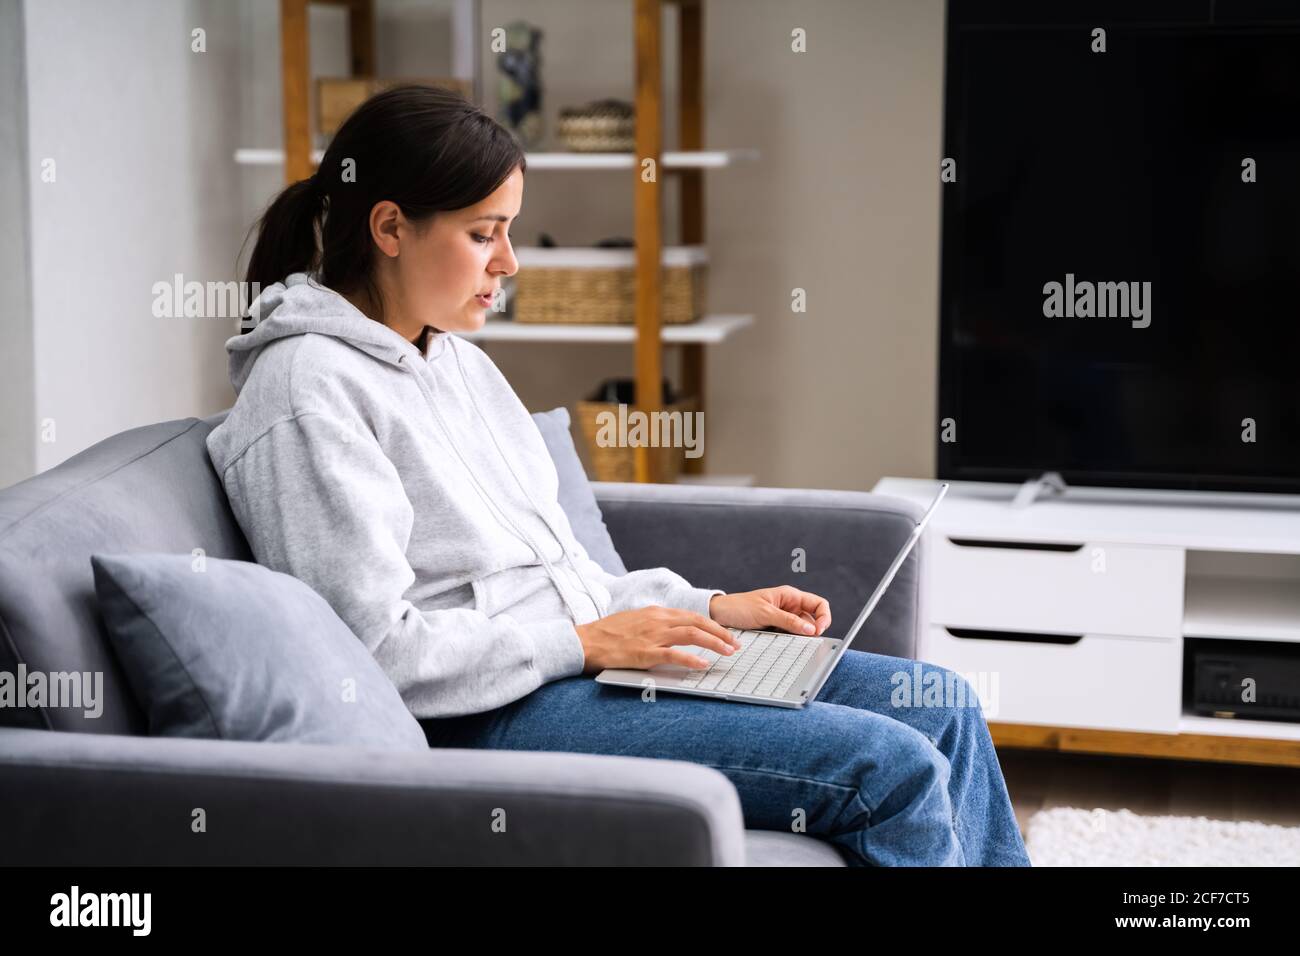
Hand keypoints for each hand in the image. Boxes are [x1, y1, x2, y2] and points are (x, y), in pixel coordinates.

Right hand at [575, 605, 743, 673]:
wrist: (586, 641)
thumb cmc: (609, 634)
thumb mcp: (637, 621)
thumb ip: (657, 625)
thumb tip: (677, 632)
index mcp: (657, 612)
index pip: (693, 616)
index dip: (713, 625)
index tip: (726, 635)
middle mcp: (658, 620)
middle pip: (698, 622)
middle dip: (721, 633)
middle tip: (736, 644)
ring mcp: (652, 635)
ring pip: (691, 635)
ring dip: (714, 643)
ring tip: (728, 653)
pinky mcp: (644, 652)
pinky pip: (673, 655)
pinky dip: (691, 659)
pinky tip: (703, 664)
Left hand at [708, 585, 830, 636]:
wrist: (719, 615)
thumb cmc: (739, 607)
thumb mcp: (765, 613)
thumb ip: (788, 621)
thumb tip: (811, 629)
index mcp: (790, 596)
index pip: (818, 604)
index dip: (824, 617)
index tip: (818, 631)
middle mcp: (789, 606)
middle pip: (812, 619)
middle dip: (812, 631)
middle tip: (806, 641)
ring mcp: (783, 619)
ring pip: (801, 630)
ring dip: (800, 637)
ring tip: (792, 643)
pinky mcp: (775, 630)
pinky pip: (789, 637)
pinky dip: (790, 642)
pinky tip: (784, 645)